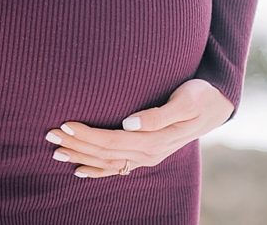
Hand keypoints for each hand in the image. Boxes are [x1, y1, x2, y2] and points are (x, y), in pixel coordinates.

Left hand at [45, 80, 234, 177]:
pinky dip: (96, 170)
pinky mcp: (146, 154)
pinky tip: (79, 169)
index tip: (65, 124)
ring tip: (56, 150)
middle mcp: (148, 153)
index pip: (112, 141)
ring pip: (107, 161)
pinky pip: (117, 167)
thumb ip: (159, 114)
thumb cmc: (200, 95)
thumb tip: (129, 122)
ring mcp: (147, 157)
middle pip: (104, 152)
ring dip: (80, 155)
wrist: (217, 106)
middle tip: (49, 135)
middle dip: (76, 144)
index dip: (87, 134)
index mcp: (155, 140)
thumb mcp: (186, 99)